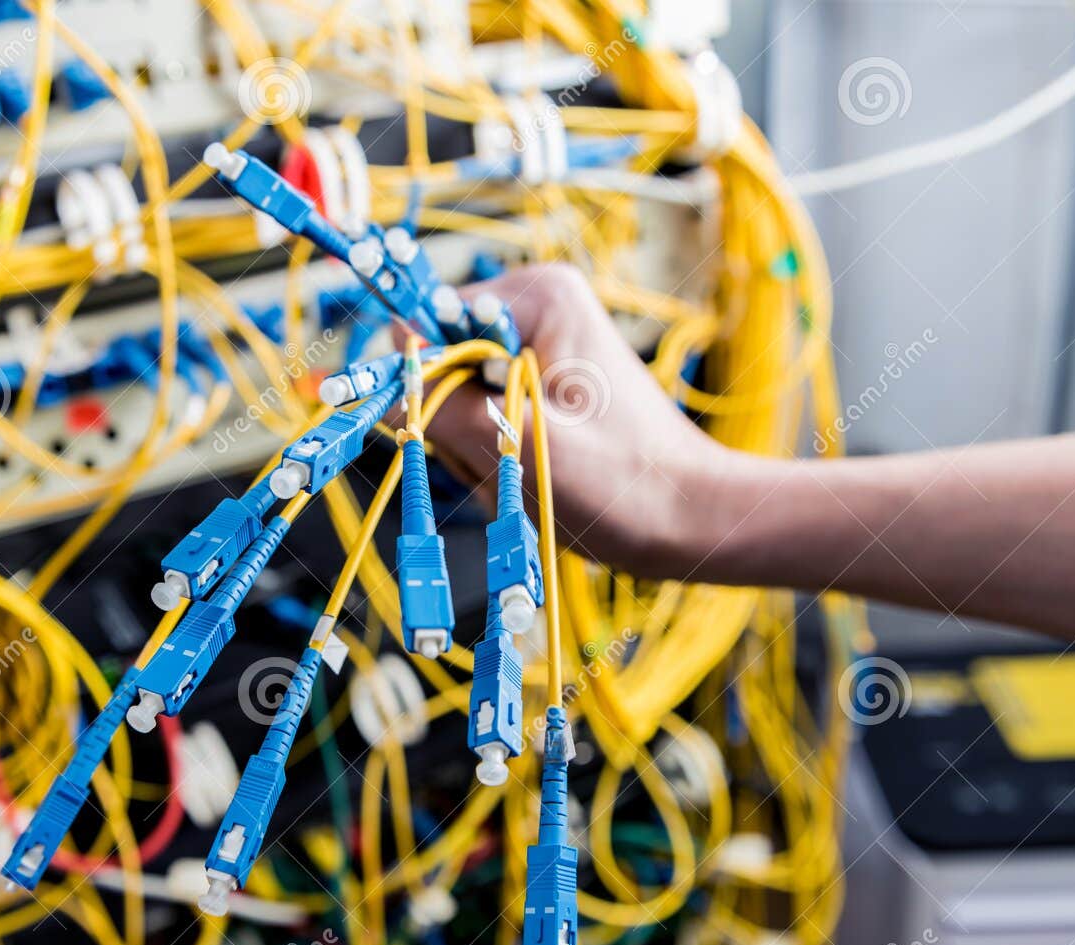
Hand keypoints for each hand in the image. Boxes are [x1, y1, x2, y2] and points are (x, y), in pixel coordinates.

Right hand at [426, 263, 731, 577]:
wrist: (691, 518)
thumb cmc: (623, 483)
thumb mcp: (517, 443)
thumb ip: (442, 401)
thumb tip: (384, 363)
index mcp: (539, 295)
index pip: (428, 325)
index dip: (425, 385)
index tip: (453, 435)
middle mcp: (538, 307)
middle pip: (441, 365)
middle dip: (460, 428)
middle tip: (511, 464)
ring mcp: (542, 346)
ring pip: (457, 402)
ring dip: (478, 452)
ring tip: (534, 476)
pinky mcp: (544, 385)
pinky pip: (483, 421)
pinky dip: (496, 458)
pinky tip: (537, 478)